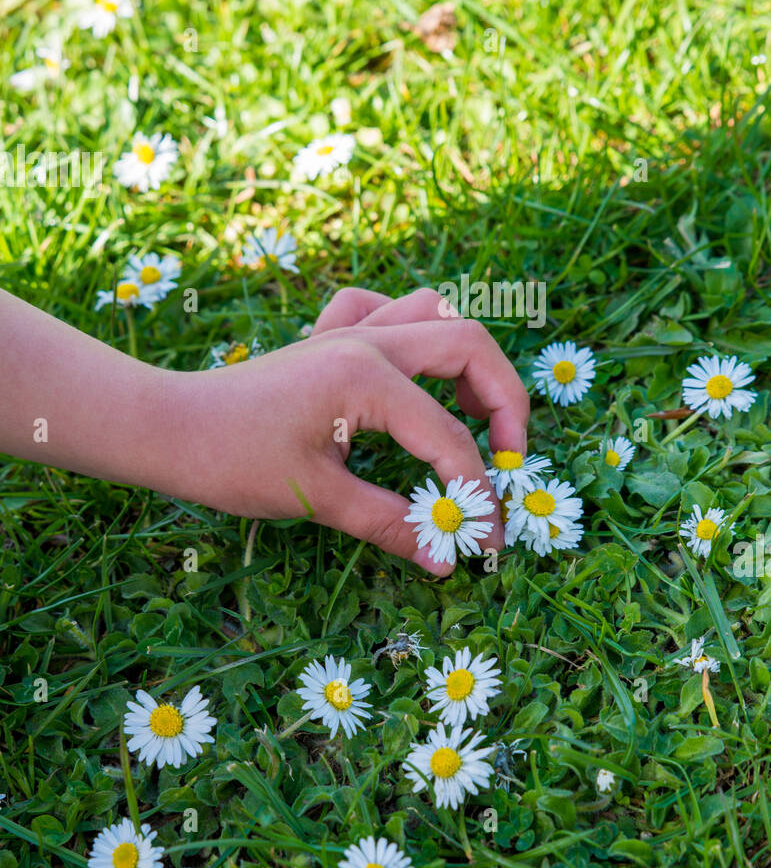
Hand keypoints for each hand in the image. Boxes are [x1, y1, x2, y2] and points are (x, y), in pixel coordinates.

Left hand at [173, 288, 529, 574]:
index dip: (477, 492)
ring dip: (467, 360)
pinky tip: (409, 370)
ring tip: (473, 415)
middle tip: (507, 459)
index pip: (449, 437)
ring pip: (433, 313)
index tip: (488, 541)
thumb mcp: (315, 498)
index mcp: (367, 377)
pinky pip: (381, 309)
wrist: (166, 427)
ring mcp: (347, 332)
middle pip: (470, 344)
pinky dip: (408, 330)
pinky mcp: (326, 338)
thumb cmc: (230, 459)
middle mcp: (367, 341)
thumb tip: (445, 558)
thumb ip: (389, 524)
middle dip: (504, 402)